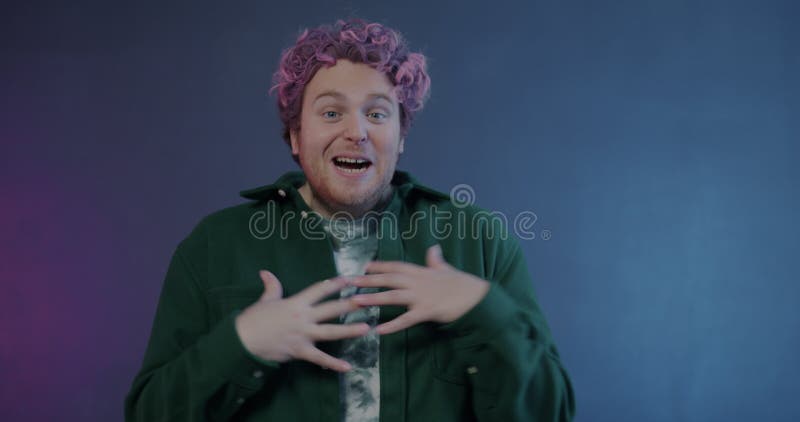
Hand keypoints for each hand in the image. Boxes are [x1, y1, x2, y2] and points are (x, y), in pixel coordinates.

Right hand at [234, 271, 368, 371]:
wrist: (242, 341)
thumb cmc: (253, 319)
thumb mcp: (265, 301)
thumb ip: (271, 287)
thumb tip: (266, 272)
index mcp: (296, 303)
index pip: (319, 290)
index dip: (335, 283)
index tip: (349, 278)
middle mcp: (303, 317)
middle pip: (330, 309)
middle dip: (349, 304)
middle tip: (366, 300)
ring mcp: (303, 335)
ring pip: (330, 332)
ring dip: (349, 331)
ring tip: (366, 329)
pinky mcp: (300, 351)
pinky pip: (320, 358)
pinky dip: (334, 364)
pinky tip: (348, 367)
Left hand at [350, 244, 489, 334]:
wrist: (477, 298)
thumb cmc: (462, 284)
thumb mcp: (447, 269)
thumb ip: (436, 260)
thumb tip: (433, 248)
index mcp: (421, 271)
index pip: (396, 266)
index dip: (379, 266)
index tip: (364, 266)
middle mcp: (418, 282)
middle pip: (389, 279)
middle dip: (368, 280)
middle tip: (350, 282)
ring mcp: (421, 297)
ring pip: (393, 297)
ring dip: (373, 299)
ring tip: (356, 302)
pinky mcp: (426, 312)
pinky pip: (406, 320)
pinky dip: (392, 325)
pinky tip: (379, 330)